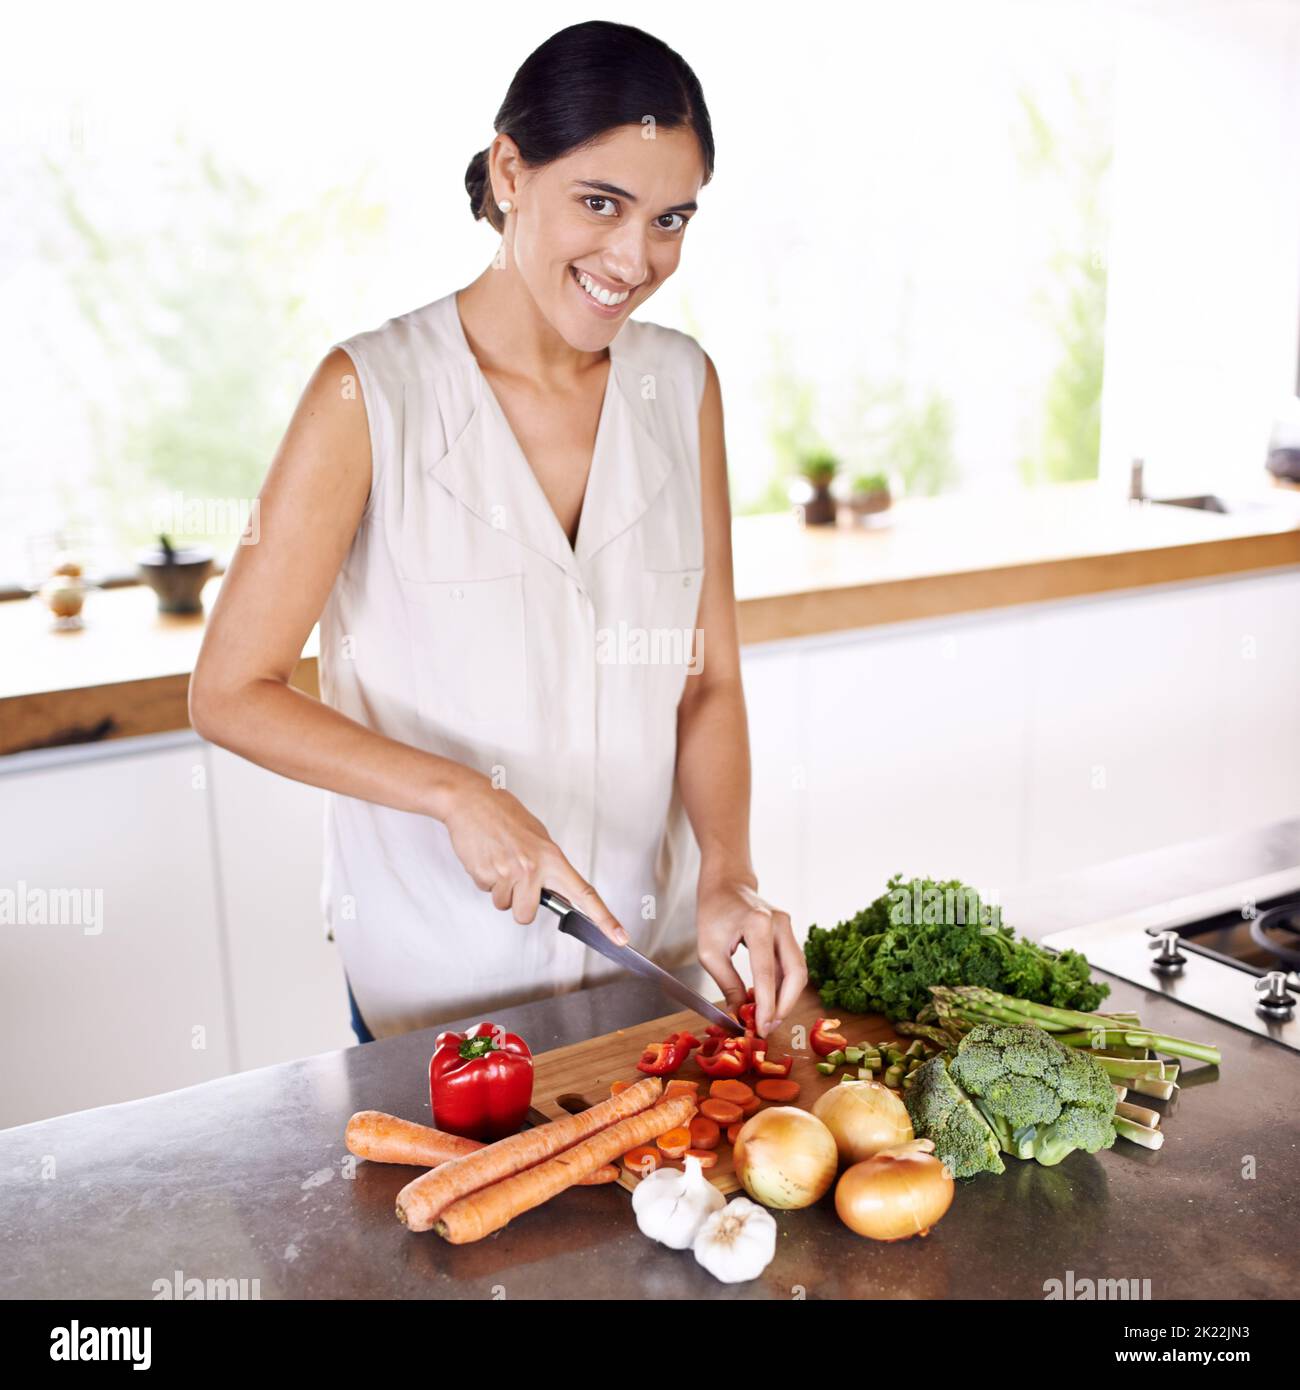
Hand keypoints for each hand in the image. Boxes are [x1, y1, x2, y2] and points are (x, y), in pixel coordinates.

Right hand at [441, 771, 628, 944]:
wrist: (470, 800)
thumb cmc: (505, 815)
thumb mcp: (538, 837)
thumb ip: (548, 866)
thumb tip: (554, 890)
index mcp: (552, 858)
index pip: (584, 894)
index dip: (604, 919)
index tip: (619, 937)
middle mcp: (532, 868)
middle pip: (526, 915)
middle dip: (519, 904)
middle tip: (514, 879)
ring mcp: (507, 873)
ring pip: (503, 905)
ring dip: (499, 889)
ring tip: (498, 860)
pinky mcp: (484, 875)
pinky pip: (486, 891)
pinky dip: (485, 879)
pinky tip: (486, 857)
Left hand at [696, 874, 805, 1035]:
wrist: (726, 885)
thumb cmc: (713, 914)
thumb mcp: (710, 952)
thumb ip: (727, 984)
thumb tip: (740, 1015)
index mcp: (757, 923)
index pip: (766, 973)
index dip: (766, 1004)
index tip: (761, 1027)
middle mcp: (780, 923)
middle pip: (796, 973)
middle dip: (785, 1005)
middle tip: (769, 1026)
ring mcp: (788, 926)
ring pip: (799, 971)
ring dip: (787, 998)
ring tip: (769, 1018)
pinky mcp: (789, 933)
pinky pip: (793, 965)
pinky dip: (784, 986)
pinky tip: (770, 1001)